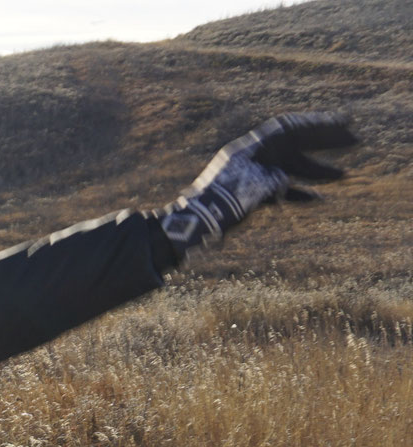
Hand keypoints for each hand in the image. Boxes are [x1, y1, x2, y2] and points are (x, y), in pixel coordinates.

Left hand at [161, 113, 356, 251]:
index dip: (315, 122)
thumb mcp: (251, 188)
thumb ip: (272, 179)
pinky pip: (279, 190)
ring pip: (290, 168)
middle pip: (294, 144)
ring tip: (343, 175)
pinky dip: (298, 193)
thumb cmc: (220, 204)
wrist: (192, 225)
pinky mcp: (250, 194)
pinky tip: (318, 199)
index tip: (342, 122)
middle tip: (353, 141)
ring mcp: (252, 175)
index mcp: (249, 149)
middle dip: (323, 143)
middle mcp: (252, 158)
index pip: (287, 127)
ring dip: (317, 170)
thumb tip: (284, 181)